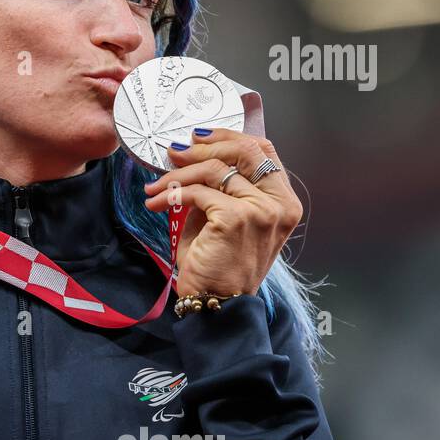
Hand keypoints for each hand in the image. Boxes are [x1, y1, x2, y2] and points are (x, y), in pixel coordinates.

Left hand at [141, 128, 301, 296]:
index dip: (230, 137)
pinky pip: (197, 192)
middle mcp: (279, 204)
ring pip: (214, 170)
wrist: (217, 303)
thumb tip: (190, 157)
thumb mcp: (226, 219)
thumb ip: (221, 189)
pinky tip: (156, 203)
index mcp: (284, 202)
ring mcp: (261, 210)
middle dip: (204, 147)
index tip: (200, 138)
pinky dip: (171, 194)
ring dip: (178, 175)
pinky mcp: (236, 218)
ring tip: (155, 187)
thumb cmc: (219, 265)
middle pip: (243, 151)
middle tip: (174, 153)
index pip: (263, 151)